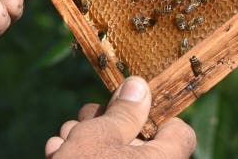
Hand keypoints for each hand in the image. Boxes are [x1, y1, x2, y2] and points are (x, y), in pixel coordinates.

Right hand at [45, 76, 195, 158]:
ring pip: (115, 157)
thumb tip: (140, 86)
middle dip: (107, 126)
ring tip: (64, 140)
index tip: (128, 104)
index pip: (179, 133)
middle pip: (140, 142)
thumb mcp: (101, 135)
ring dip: (88, 143)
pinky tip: (58, 154)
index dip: (155, 114)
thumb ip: (124, 111)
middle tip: (82, 119)